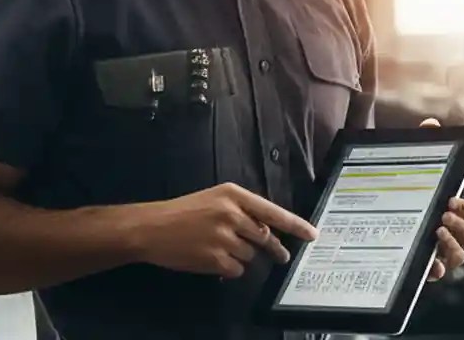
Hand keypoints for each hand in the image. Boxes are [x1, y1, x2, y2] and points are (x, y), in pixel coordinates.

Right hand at [133, 183, 317, 278]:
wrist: (151, 227)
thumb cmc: (184, 212)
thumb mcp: (215, 199)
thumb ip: (242, 211)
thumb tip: (269, 231)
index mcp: (233, 195)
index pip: (272, 211)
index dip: (295, 225)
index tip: (312, 235)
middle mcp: (231, 213)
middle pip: (265, 236)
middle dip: (273, 248)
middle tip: (280, 255)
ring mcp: (223, 237)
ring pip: (251, 255)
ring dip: (242, 256)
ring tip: (219, 248)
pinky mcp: (214, 258)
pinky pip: (237, 269)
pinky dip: (230, 269)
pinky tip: (213, 259)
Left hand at [419, 118, 463, 281]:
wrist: (378, 213)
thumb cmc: (404, 189)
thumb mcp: (411, 167)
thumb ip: (423, 144)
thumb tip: (431, 123)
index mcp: (456, 213)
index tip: (452, 199)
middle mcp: (453, 234)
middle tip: (443, 213)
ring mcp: (440, 252)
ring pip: (461, 257)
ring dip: (453, 244)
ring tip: (435, 229)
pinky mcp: (424, 266)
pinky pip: (439, 273)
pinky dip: (437, 267)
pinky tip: (428, 259)